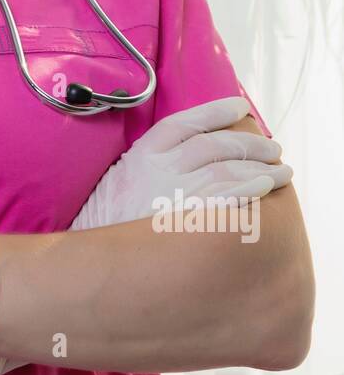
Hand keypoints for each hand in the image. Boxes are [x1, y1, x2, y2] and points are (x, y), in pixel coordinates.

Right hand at [70, 95, 291, 230]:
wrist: (92, 267)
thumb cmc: (108, 227)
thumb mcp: (119, 184)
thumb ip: (148, 166)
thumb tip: (189, 155)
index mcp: (140, 156)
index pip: (184, 122)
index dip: (215, 111)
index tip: (239, 107)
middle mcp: (157, 170)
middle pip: (213, 144)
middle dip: (249, 142)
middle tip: (272, 147)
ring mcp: (171, 195)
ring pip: (225, 169)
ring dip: (259, 165)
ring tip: (282, 169)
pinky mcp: (185, 222)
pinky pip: (228, 198)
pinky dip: (251, 188)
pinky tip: (267, 186)